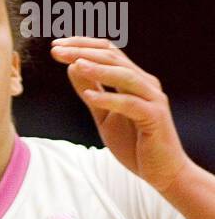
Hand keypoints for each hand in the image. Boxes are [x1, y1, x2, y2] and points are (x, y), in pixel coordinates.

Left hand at [50, 38, 188, 193]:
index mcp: (134, 80)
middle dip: (83, 52)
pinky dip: (109, 99)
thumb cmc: (135, 144)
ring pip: (124, 76)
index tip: (56, 47)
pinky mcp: (153, 117)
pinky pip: (130, 104)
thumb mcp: (105, 117)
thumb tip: (73, 67)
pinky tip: (89, 95)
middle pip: (113, 59)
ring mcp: (151, 99)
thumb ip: (92, 94)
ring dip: (97, 69)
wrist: (162, 171)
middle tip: (56, 50)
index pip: (107, 53)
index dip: (82, 47)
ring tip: (74, 64)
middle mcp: (144, 84)